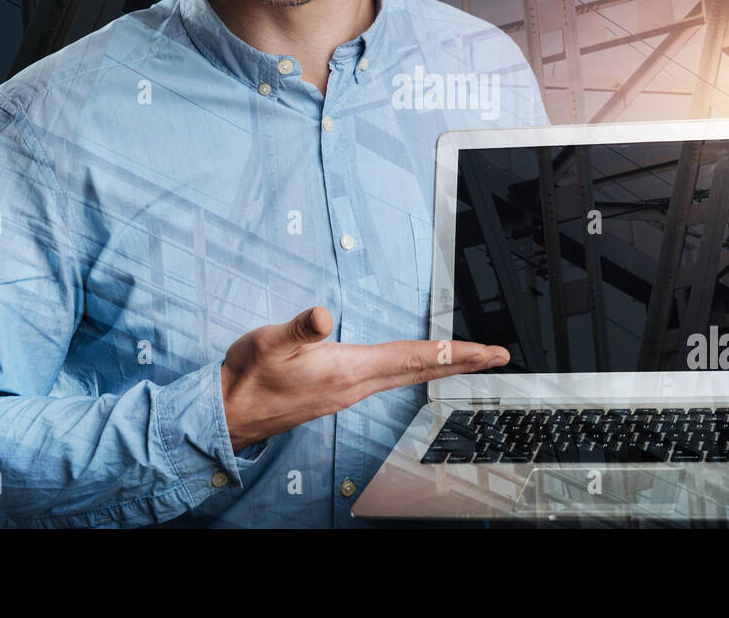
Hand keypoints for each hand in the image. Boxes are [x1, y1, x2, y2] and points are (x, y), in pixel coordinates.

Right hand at [220, 306, 508, 449]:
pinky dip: (414, 369)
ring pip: (408, 376)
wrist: (229, 412)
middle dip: (463, 362)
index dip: (454, 353)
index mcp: (349, 371)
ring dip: (441, 366)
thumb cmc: (249, 376)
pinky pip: (390, 379)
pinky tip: (415, 367)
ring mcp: (349, 393)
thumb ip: (299, 328)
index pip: (413, 358)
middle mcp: (356, 386)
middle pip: (421, 371)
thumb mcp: (271, 341)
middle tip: (499, 355)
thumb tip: (323, 316)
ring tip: (469, 358)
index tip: (489, 352)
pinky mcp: (338, 393)